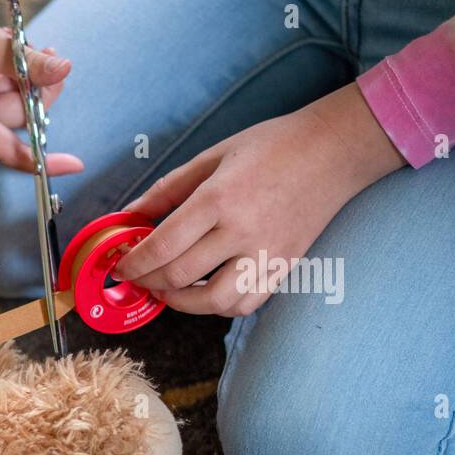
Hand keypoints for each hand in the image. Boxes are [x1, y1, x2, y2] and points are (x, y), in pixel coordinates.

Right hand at [0, 0, 81, 174]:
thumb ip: (27, 63)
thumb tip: (64, 71)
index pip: (7, 149)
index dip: (41, 160)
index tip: (75, 164)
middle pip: (18, 118)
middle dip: (38, 90)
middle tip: (52, 57)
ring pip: (17, 96)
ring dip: (30, 71)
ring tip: (26, 42)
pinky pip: (10, 80)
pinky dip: (19, 63)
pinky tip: (14, 40)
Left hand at [114, 83, 404, 315]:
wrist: (335, 150)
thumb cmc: (271, 147)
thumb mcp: (212, 156)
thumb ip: (167, 189)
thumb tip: (129, 215)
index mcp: (218, 198)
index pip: (162, 246)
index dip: (133, 263)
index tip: (119, 267)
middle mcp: (242, 230)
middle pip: (180, 276)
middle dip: (148, 282)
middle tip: (138, 278)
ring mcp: (266, 252)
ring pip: (213, 302)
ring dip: (181, 303)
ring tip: (167, 290)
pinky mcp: (285, 266)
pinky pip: (246, 303)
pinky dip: (219, 306)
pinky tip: (205, 291)